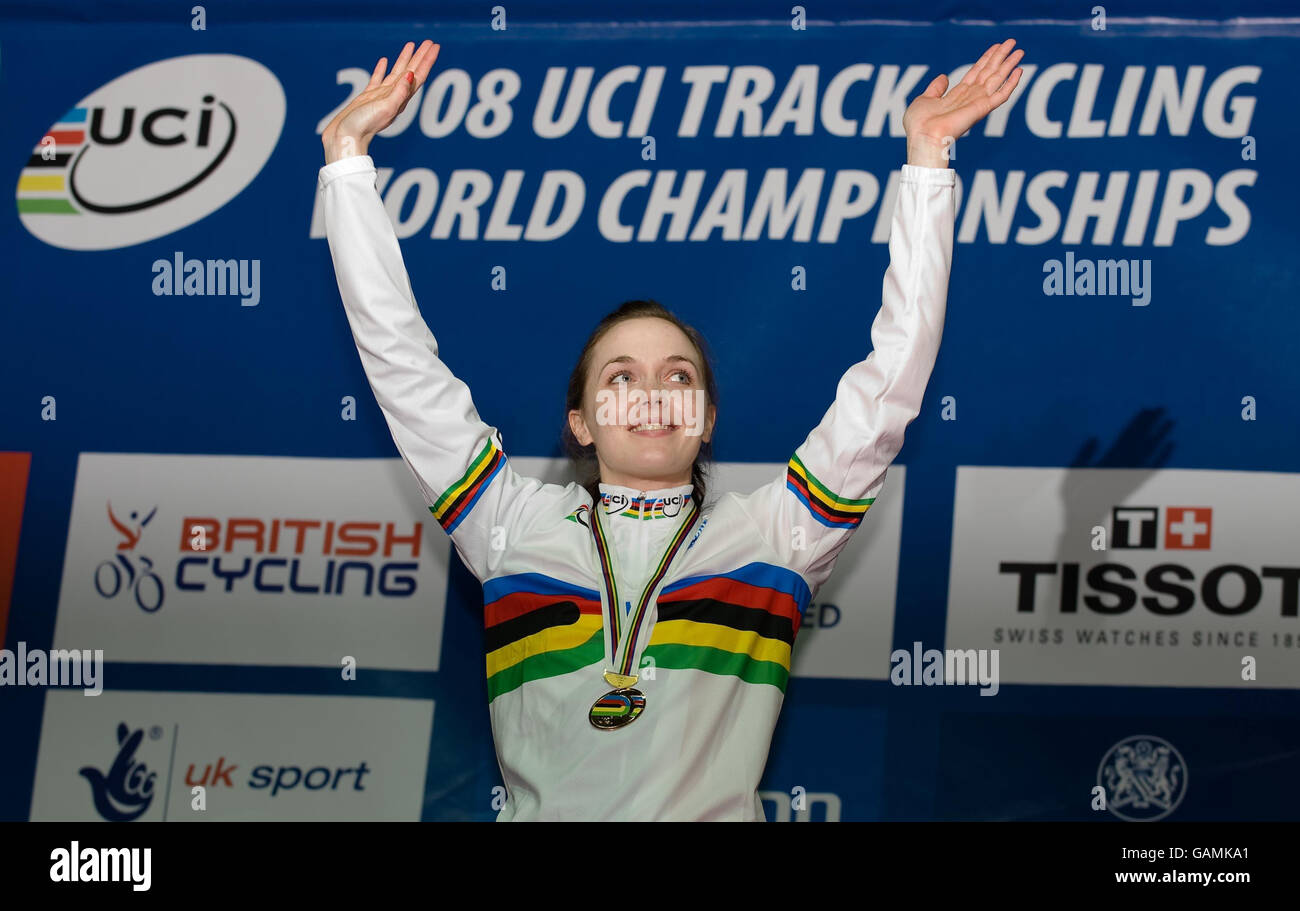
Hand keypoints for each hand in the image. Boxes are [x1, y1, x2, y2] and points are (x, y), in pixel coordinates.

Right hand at [322, 40, 439, 162]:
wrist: (345, 137)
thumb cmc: (364, 126)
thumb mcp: (385, 108)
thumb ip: (398, 93)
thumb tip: (410, 75)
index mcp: (400, 99)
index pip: (417, 76)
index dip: (427, 61)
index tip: (434, 46)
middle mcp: (393, 97)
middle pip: (410, 72)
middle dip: (420, 57)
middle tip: (429, 42)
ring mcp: (380, 96)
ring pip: (396, 73)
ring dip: (404, 59)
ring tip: (411, 45)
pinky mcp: (366, 97)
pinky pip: (377, 79)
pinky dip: (382, 69)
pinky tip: (384, 61)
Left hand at [903, 38, 1024, 167]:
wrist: (923, 136)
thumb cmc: (920, 125)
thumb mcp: (924, 99)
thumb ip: (936, 88)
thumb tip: (944, 77)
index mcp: (957, 95)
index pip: (976, 73)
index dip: (986, 59)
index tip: (996, 46)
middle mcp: (970, 98)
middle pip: (989, 72)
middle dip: (1001, 57)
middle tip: (1013, 42)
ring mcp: (978, 103)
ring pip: (998, 79)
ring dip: (1009, 64)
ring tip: (1020, 50)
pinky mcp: (982, 109)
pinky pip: (1001, 95)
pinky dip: (1011, 83)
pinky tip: (1019, 71)